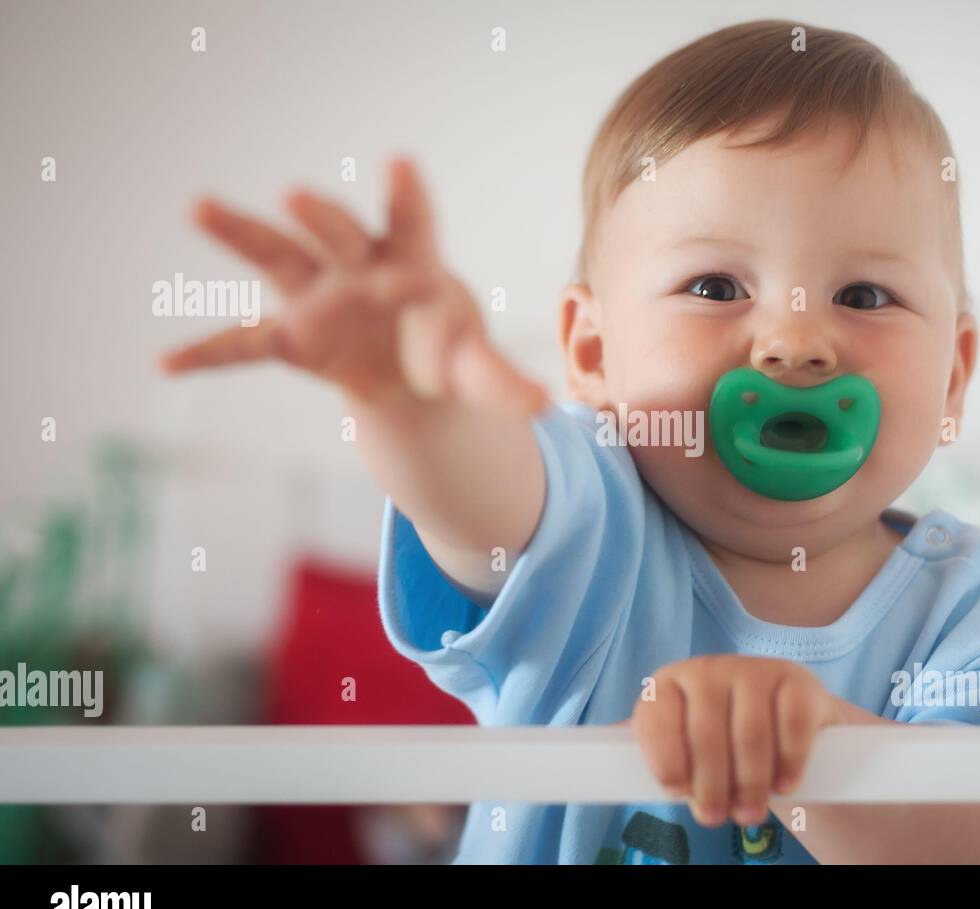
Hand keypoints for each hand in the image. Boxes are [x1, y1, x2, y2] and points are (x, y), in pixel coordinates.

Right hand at [159, 157, 546, 414]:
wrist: (410, 372)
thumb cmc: (447, 350)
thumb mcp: (474, 369)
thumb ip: (501, 384)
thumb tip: (545, 407)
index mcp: (413, 263)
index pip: (413, 221)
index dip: (406, 195)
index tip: (398, 163)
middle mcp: (358, 265)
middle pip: (337, 230)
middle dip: (319, 214)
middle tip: (295, 193)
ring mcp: (317, 293)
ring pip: (276, 255)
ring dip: (241, 233)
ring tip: (198, 205)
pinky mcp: (289, 334)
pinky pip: (244, 343)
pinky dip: (209, 354)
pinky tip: (167, 365)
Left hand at [631, 654, 842, 827]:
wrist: (786, 723)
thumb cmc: (721, 741)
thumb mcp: (682, 743)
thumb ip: (650, 750)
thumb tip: (592, 761)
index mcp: (669, 684)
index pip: (656, 717)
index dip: (663, 758)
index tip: (675, 792)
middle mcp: (708, 669)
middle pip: (706, 733)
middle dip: (710, 785)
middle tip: (716, 818)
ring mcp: (755, 670)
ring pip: (750, 734)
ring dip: (750, 784)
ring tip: (750, 813)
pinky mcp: (796, 682)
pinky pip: (791, 725)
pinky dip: (789, 762)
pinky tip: (784, 785)